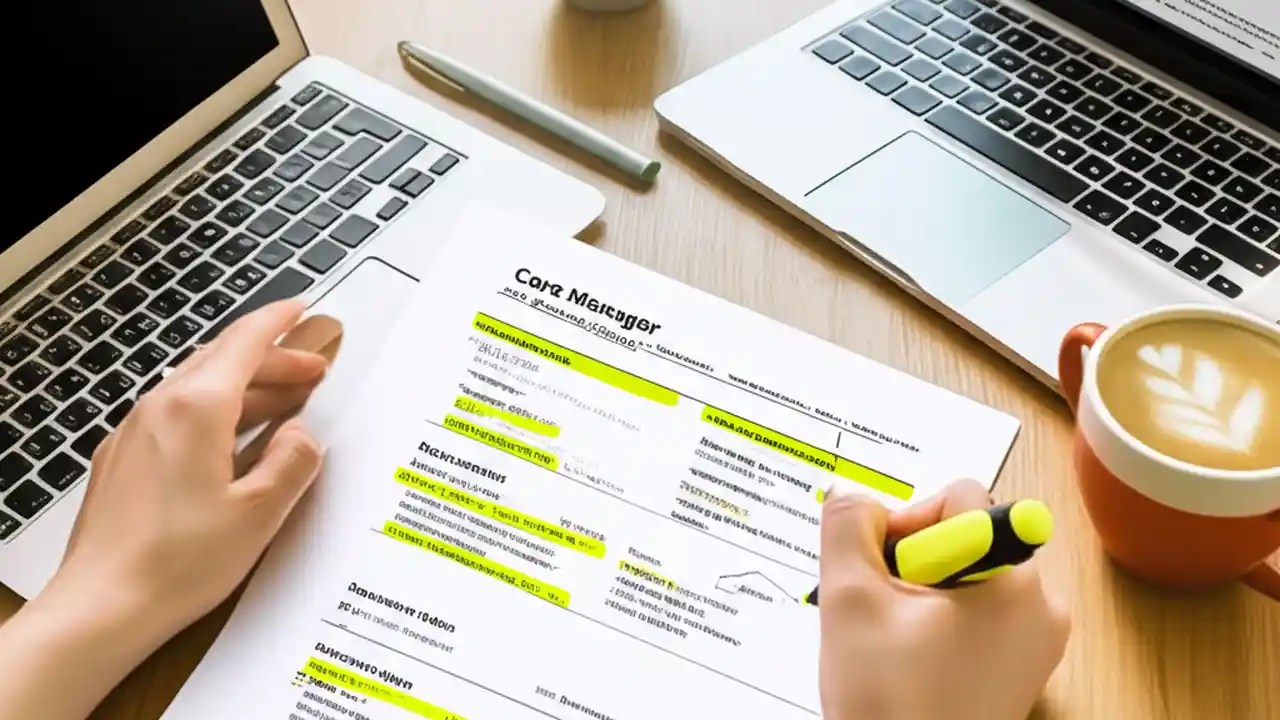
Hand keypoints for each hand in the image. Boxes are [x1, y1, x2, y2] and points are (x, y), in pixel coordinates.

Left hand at [0, 301, 335, 719]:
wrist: (102, 606)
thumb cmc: (175, 563)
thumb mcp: (261, 512)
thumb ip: (293, 462)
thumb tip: (303, 436)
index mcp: (196, 409)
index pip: (244, 342)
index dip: (278, 322)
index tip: (300, 309)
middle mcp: (159, 410)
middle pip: (221, 362)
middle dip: (271, 359)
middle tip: (311, 368)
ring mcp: (135, 434)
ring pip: (198, 389)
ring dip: (245, 390)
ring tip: (283, 406)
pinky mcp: (123, 461)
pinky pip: (177, 419)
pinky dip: (215, 416)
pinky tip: (233, 445)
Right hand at [817, 480, 1069, 719]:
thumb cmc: (890, 706)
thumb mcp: (849, 600)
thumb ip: (846, 527)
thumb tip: (852, 494)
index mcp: (1014, 580)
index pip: (959, 500)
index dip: (904, 523)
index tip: (877, 569)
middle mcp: (1040, 606)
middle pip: (964, 537)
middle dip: (910, 561)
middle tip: (878, 609)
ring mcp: (1035, 642)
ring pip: (965, 577)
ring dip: (919, 592)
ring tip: (890, 639)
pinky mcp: (1021, 668)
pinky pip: (976, 615)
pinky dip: (936, 623)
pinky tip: (907, 659)